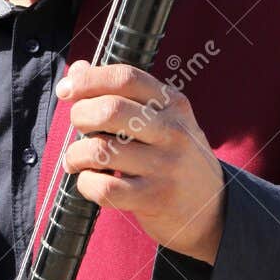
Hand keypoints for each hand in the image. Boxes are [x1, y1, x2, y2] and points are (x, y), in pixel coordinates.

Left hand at [58, 60, 226, 264]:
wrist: (213, 210)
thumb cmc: (175, 158)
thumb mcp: (163, 119)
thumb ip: (122, 94)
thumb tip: (77, 69)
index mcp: (173, 104)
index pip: (126, 78)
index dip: (89, 80)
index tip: (67, 89)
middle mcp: (173, 131)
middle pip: (111, 109)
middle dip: (80, 115)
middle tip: (77, 126)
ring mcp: (165, 166)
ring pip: (101, 149)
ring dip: (76, 154)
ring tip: (77, 160)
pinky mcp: (154, 198)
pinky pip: (104, 187)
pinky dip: (86, 183)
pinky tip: (90, 181)